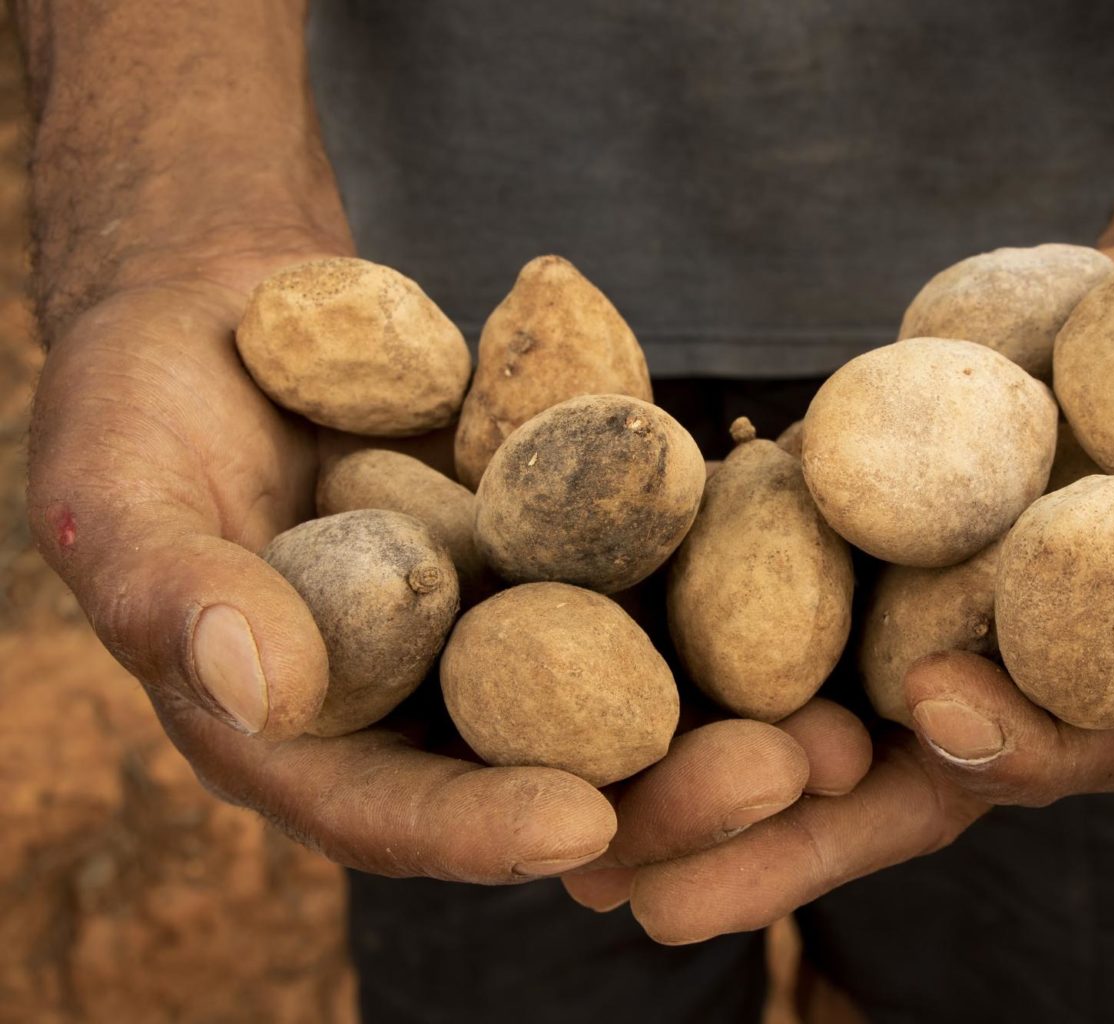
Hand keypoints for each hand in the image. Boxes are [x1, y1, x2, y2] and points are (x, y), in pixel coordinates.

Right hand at [27, 256, 869, 884]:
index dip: (482, 829)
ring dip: (736, 710)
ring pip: (627, 691)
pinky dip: (731, 585)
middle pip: (547, 774)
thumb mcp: (117, 491)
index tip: (584, 826)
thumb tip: (249, 686)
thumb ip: (167, 593)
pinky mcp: (564, 546)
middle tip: (782, 776)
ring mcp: (504, 625)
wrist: (232, 308)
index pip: (395, 813)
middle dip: (664, 791)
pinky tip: (822, 583)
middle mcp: (423, 702)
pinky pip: (650, 573)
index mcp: (309, 737)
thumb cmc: (140, 406)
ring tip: (842, 720)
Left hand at [622, 262, 1113, 942]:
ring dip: (681, 741)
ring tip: (564, 799)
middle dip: (760, 823)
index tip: (929, 724)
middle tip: (632, 879)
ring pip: (792, 682)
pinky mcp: (866, 512)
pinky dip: (686, 582)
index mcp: (1111, 710)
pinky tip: (587, 609)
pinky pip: (772, 553)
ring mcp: (918, 595)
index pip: (1035, 760)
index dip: (988, 751)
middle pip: (872, 765)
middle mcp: (997, 672)